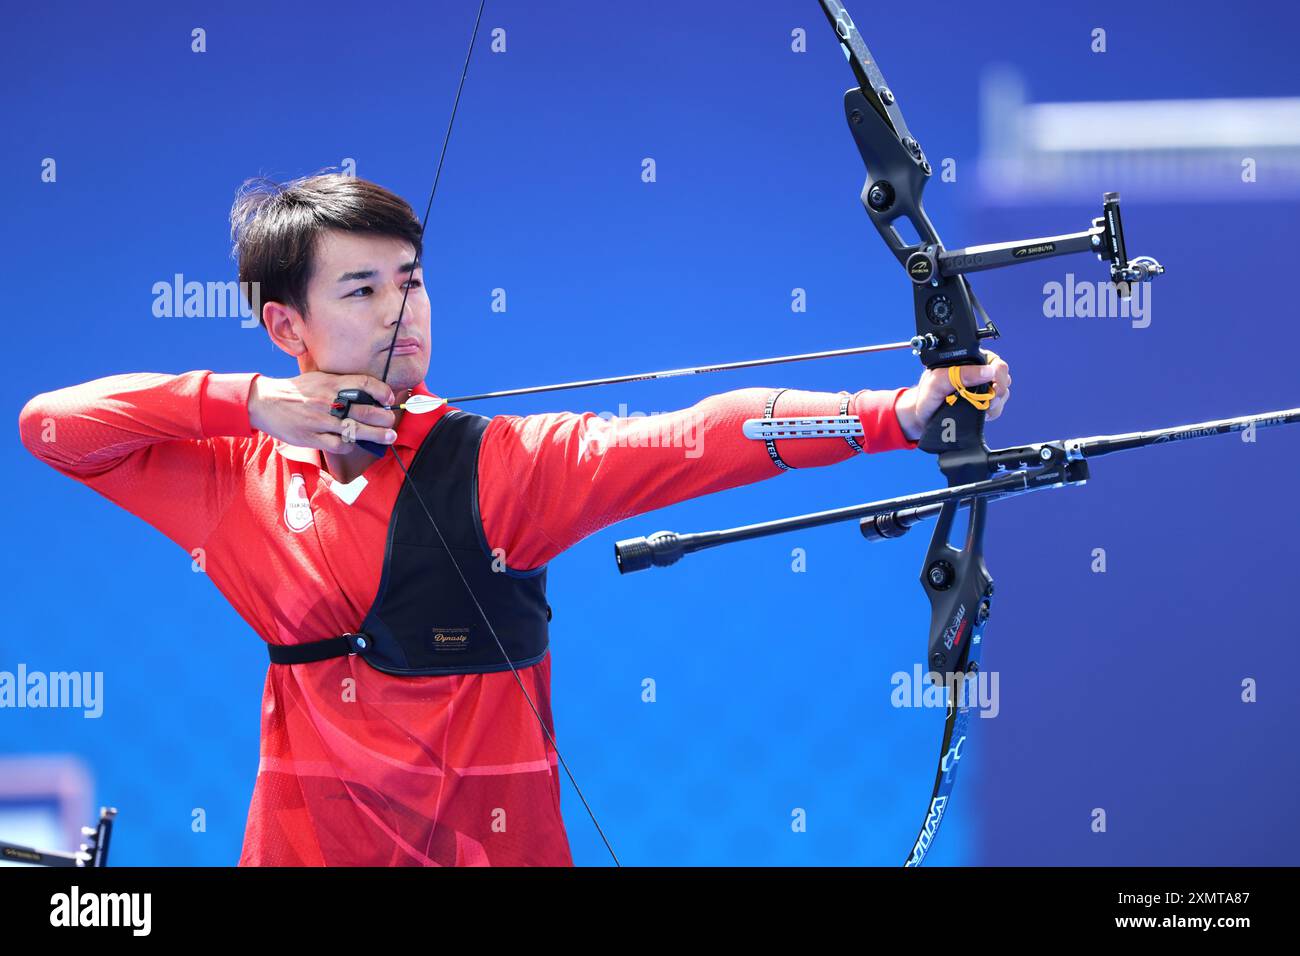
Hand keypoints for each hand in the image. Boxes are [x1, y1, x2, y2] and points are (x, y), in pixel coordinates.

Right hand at [248, 372, 398, 452]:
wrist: (265, 402)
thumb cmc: (296, 391)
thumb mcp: (318, 378)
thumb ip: (340, 384)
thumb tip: (367, 393)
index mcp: (330, 383)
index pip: (363, 384)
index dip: (382, 391)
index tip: (389, 399)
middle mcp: (327, 401)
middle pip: (365, 410)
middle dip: (384, 418)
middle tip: (391, 422)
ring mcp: (320, 420)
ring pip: (355, 430)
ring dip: (376, 435)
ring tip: (387, 437)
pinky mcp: (312, 437)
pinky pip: (339, 444)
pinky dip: (350, 445)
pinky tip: (354, 443)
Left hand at [894, 349, 1011, 440]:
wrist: (921, 418)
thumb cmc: (926, 396)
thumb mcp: (937, 382)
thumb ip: (959, 374)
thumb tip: (987, 371)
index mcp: (967, 361)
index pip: (994, 362)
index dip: (998, 375)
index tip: (993, 387)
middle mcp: (977, 373)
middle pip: (1003, 378)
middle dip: (999, 391)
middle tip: (987, 401)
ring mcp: (981, 389)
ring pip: (1002, 394)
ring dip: (994, 404)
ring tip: (978, 408)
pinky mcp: (982, 403)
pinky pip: (997, 407)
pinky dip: (991, 413)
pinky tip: (979, 414)